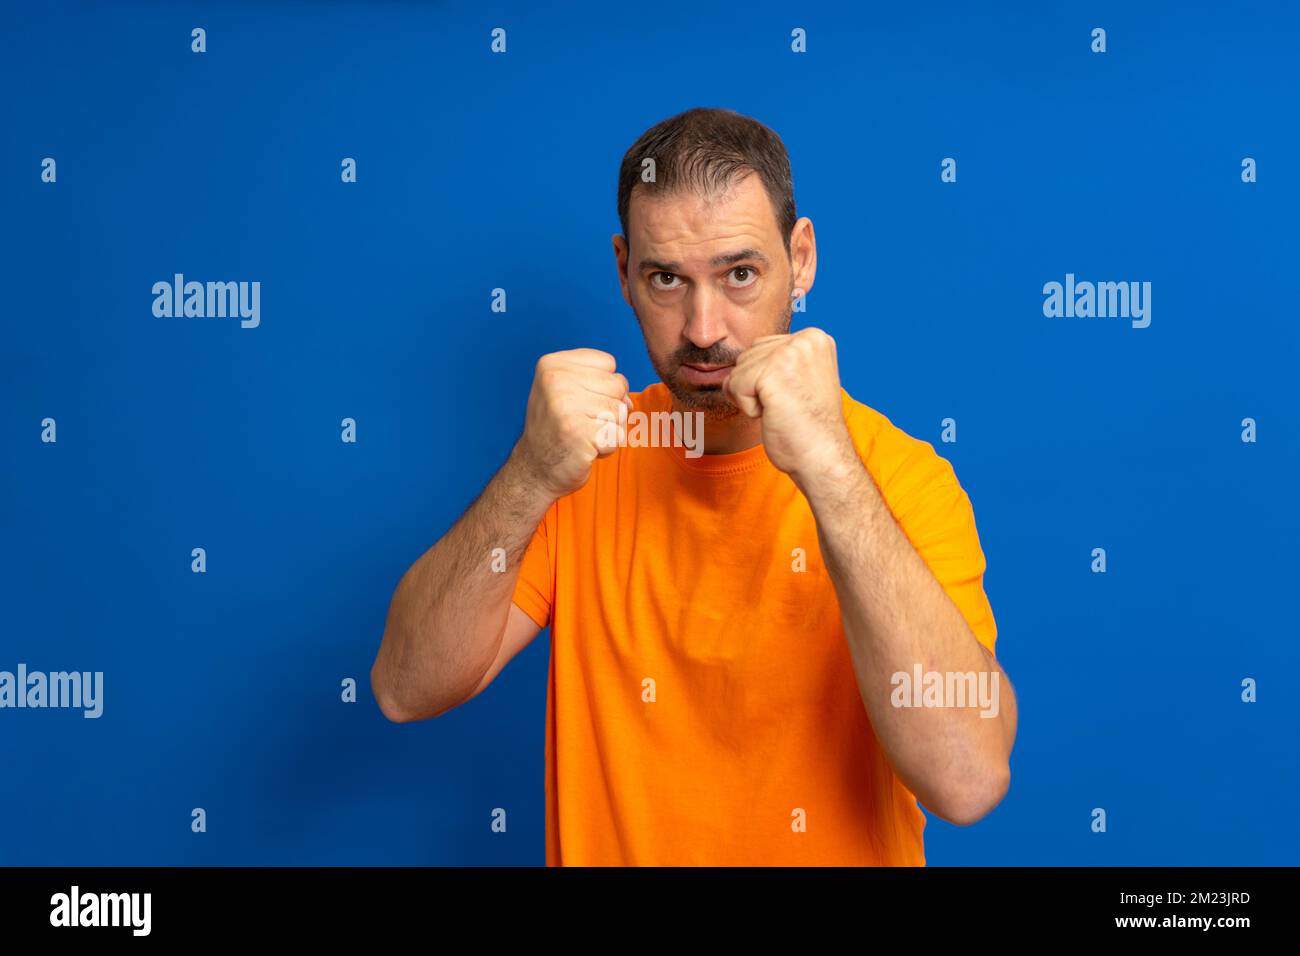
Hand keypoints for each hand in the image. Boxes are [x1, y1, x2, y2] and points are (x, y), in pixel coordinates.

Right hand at [513, 348, 631, 498]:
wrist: (535, 470)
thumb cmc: (558, 429)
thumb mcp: (570, 392)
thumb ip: (602, 384)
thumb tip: (628, 401)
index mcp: (552, 364)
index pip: (607, 363)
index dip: (601, 387)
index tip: (577, 403)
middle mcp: (556, 381)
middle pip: (618, 385)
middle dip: (608, 409)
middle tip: (580, 422)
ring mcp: (566, 407)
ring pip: (620, 410)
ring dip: (608, 429)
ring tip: (582, 435)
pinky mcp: (579, 433)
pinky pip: (618, 435)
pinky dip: (607, 447)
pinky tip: (585, 449)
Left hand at [722, 328, 856, 484]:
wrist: (823, 457)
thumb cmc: (809, 427)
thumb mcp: (799, 380)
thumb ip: (777, 362)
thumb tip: (736, 366)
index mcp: (815, 338)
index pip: (762, 348)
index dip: (766, 380)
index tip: (794, 398)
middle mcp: (805, 339)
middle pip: (747, 357)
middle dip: (756, 388)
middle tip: (788, 406)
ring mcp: (789, 352)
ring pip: (738, 371)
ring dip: (752, 398)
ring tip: (783, 410)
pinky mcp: (772, 371)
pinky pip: (734, 386)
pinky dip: (747, 408)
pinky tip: (774, 414)